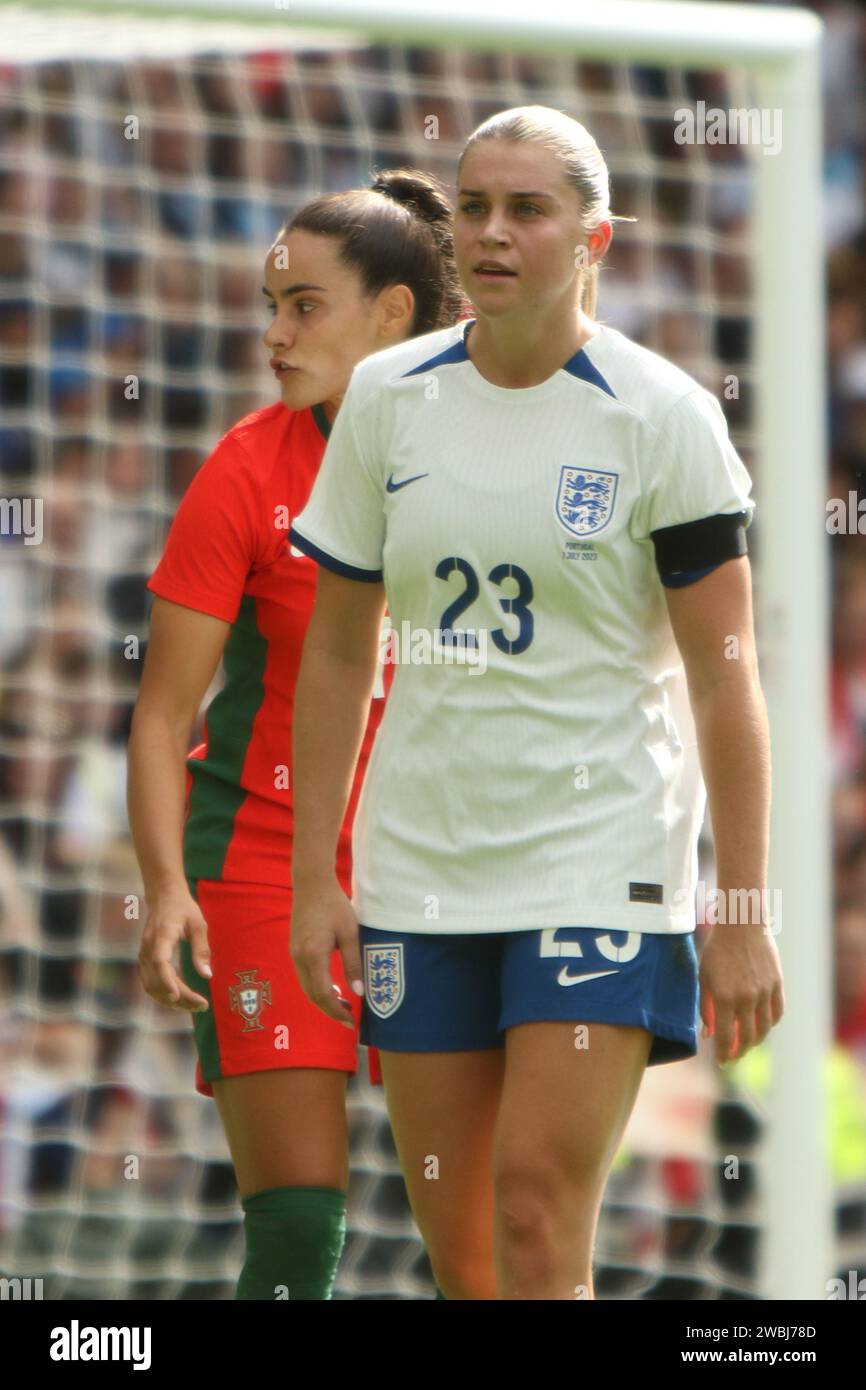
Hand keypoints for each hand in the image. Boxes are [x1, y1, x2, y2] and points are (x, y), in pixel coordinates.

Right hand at [138, 888, 210, 1012]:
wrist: (163, 897)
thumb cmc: (183, 909)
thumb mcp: (199, 924)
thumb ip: (201, 949)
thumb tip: (207, 975)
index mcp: (161, 936)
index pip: (159, 961)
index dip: (165, 980)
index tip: (176, 996)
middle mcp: (148, 948)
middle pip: (157, 979)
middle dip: (178, 997)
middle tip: (202, 1006)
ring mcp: (143, 955)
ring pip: (151, 985)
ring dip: (170, 1000)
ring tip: (192, 1006)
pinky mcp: (144, 960)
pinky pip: (149, 983)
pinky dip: (162, 994)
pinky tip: (179, 999)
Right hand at [291, 878, 362, 1028]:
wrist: (312, 885)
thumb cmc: (334, 905)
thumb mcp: (350, 933)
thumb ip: (353, 964)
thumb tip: (358, 992)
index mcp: (314, 955)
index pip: (324, 994)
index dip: (337, 1011)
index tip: (352, 1022)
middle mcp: (300, 958)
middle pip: (313, 995)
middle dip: (330, 1010)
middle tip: (349, 1018)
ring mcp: (294, 954)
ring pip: (307, 988)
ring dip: (323, 1000)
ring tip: (343, 1005)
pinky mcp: (294, 950)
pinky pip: (304, 977)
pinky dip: (317, 988)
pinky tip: (332, 987)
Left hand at [699, 921, 784, 1066]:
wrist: (742, 925)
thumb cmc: (717, 950)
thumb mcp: (704, 977)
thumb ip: (705, 1007)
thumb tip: (707, 1034)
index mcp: (724, 997)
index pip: (725, 1036)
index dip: (723, 1053)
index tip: (721, 1062)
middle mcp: (746, 998)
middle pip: (746, 1038)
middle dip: (739, 1051)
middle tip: (733, 1055)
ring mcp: (764, 992)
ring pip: (764, 1029)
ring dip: (755, 1041)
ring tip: (746, 1043)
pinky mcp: (777, 985)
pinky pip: (777, 1013)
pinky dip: (769, 1024)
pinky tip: (762, 1027)